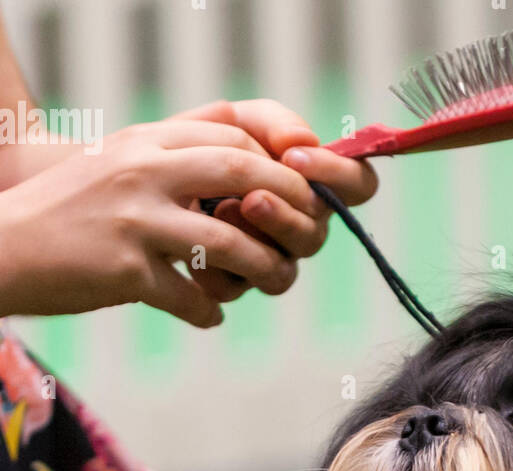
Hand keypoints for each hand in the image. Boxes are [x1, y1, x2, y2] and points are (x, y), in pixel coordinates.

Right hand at [0, 113, 336, 325]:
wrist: (4, 248)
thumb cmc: (70, 215)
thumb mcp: (118, 167)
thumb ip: (174, 163)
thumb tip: (246, 176)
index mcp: (145, 142)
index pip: (232, 137)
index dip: (278, 167)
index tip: (299, 196)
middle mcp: (141, 171)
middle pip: (242, 173)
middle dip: (287, 207)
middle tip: (305, 238)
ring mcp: (133, 220)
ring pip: (229, 243)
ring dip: (264, 270)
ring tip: (272, 283)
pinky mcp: (124, 270)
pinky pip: (191, 297)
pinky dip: (209, 311)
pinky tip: (211, 316)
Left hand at [178, 99, 376, 303]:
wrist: (135, 184)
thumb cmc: (196, 147)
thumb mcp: (234, 120)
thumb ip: (272, 121)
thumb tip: (304, 141)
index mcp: (310, 187)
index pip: (359, 184)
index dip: (339, 175)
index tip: (297, 158)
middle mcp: (298, 228)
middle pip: (317, 233)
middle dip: (287, 214)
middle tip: (254, 196)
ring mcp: (268, 261)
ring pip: (284, 269)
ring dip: (252, 243)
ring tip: (222, 211)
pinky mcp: (233, 285)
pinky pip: (238, 288)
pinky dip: (213, 268)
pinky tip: (189, 251)